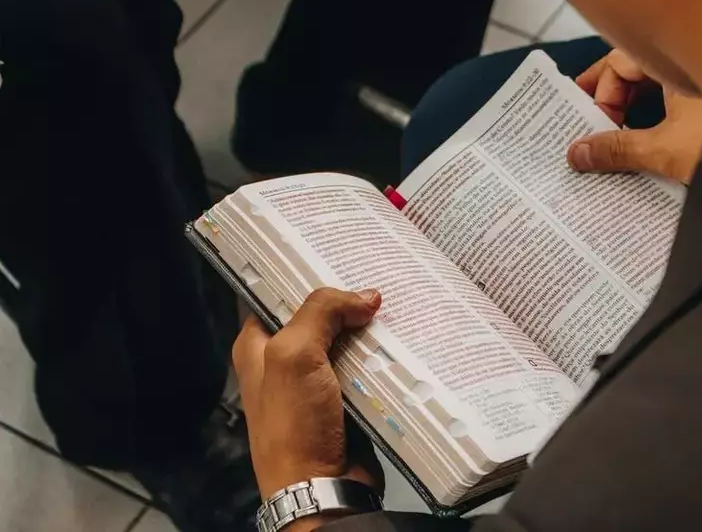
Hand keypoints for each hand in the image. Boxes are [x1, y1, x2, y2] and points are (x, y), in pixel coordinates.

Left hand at [232, 288, 383, 512]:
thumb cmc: (292, 427)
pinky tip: (400, 341)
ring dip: (369, 331)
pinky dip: (382, 358)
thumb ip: (321, 313)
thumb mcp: (295, 356)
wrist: (322, 489)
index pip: (279, 296)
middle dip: (347, 301)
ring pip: (348, 342)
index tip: (337, 255)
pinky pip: (366, 369)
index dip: (306, 276)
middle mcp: (285, 362)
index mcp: (257, 347)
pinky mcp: (345, 401)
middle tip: (374, 279)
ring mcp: (316, 383)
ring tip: (395, 305)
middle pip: (320, 317)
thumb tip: (364, 297)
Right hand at [568, 49, 701, 183]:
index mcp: (675, 58)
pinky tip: (657, 150)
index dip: (599, 91)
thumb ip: (618, 149)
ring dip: (639, 113)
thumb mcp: (665, 149)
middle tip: (594, 130)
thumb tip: (577, 153)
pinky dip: (663, 122)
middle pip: (639, 72)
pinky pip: (682, 106)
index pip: (619, 61)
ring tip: (621, 144)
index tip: (590, 123)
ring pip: (661, 90)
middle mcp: (693, 63)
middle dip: (615, 100)